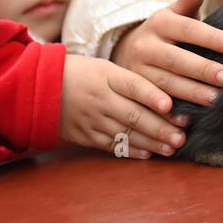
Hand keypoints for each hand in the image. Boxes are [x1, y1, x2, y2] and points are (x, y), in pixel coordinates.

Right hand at [60, 55, 185, 158]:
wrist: (41, 88)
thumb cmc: (83, 74)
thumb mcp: (104, 68)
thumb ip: (132, 81)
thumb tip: (167, 96)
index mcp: (106, 76)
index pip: (133, 85)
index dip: (152, 96)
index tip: (170, 105)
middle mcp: (100, 99)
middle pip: (133, 115)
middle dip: (160, 128)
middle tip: (181, 136)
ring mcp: (92, 120)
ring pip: (125, 134)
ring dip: (151, 142)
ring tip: (172, 147)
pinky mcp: (86, 136)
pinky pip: (111, 146)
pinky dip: (131, 151)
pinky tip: (148, 154)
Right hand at [112, 0, 222, 106]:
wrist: (127, 52)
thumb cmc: (166, 32)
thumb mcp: (174, 14)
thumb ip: (188, 1)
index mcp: (160, 23)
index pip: (188, 29)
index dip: (211, 37)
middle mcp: (146, 46)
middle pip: (176, 59)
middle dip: (203, 69)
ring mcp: (137, 70)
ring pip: (165, 84)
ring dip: (190, 94)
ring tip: (215, 100)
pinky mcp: (134, 91)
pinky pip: (153, 104)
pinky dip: (170, 113)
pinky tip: (187, 121)